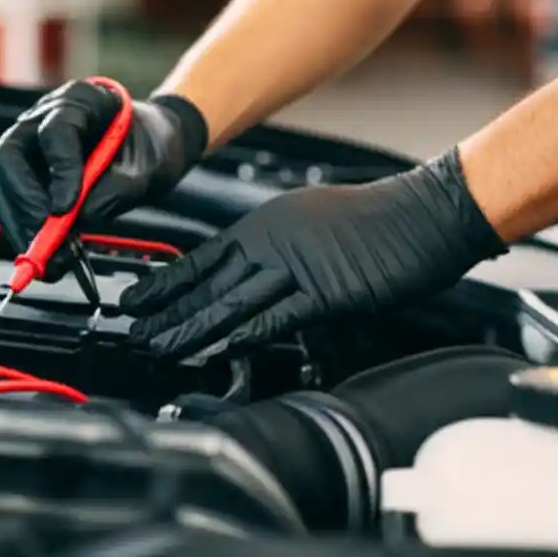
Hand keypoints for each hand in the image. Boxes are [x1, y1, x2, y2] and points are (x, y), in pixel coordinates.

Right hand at [0, 80, 207, 266]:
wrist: (150, 145)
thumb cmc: (150, 145)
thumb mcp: (147, 169)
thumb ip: (115, 190)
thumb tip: (75, 220)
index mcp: (80, 101)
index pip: (55, 130)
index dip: (58, 171)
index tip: (66, 208)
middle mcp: (42, 118)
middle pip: (9, 155)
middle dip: (23, 202)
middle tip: (43, 238)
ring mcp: (29, 145)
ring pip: (1, 182)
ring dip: (18, 223)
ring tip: (46, 257)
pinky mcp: (26, 173)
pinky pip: (11, 201)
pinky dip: (24, 230)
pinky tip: (46, 255)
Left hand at [124, 149, 506, 357]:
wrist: (427, 211)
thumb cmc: (379, 222)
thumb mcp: (314, 228)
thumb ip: (281, 254)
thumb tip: (257, 279)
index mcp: (267, 227)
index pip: (203, 258)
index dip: (166, 282)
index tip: (136, 298)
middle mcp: (273, 243)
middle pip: (208, 283)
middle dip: (166, 310)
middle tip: (130, 329)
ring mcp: (298, 267)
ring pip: (232, 302)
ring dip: (191, 327)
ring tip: (156, 344)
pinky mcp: (326, 291)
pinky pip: (276, 316)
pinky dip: (244, 332)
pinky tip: (215, 346)